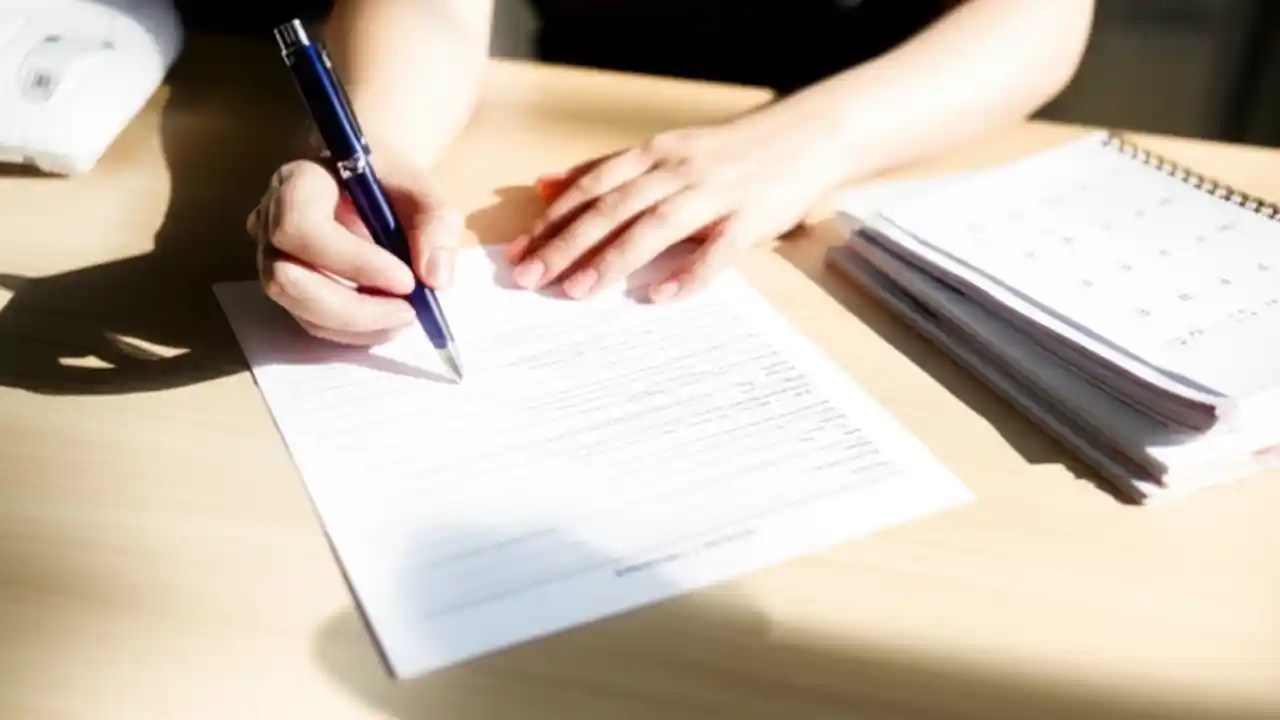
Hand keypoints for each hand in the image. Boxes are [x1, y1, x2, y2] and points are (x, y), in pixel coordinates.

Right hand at [246, 159, 460, 344]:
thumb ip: (436, 223)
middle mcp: (271, 221)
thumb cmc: (388, 176)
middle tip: (408, 312)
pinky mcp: (288, 287)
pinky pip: (310, 321)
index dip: (352, 262)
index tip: (406, 280)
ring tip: (405, 317)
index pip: (302, 228)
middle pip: (286, 279)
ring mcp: (271, 257)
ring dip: (357, 325)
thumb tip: (434, 280)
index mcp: (298, 182)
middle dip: (351, 309)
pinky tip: (388, 321)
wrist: (365, 177)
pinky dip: (353, 331)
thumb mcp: (421, 186)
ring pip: (298, 307)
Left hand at [509, 109, 840, 301]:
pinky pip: (717, 249)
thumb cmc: (728, 152)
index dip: (552, 221)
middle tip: (530, 278)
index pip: (591, 188)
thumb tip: (546, 186)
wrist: (807, 135)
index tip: (517, 252)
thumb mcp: (664, 152)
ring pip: (654, 226)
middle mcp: (677, 169)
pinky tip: (660, 297)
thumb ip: (608, 172)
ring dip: (612, 260)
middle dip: (566, 244)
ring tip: (577, 291)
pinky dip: (689, 273)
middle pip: (611, 209)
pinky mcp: (751, 217)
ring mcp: (715, 192)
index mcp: (653, 153)